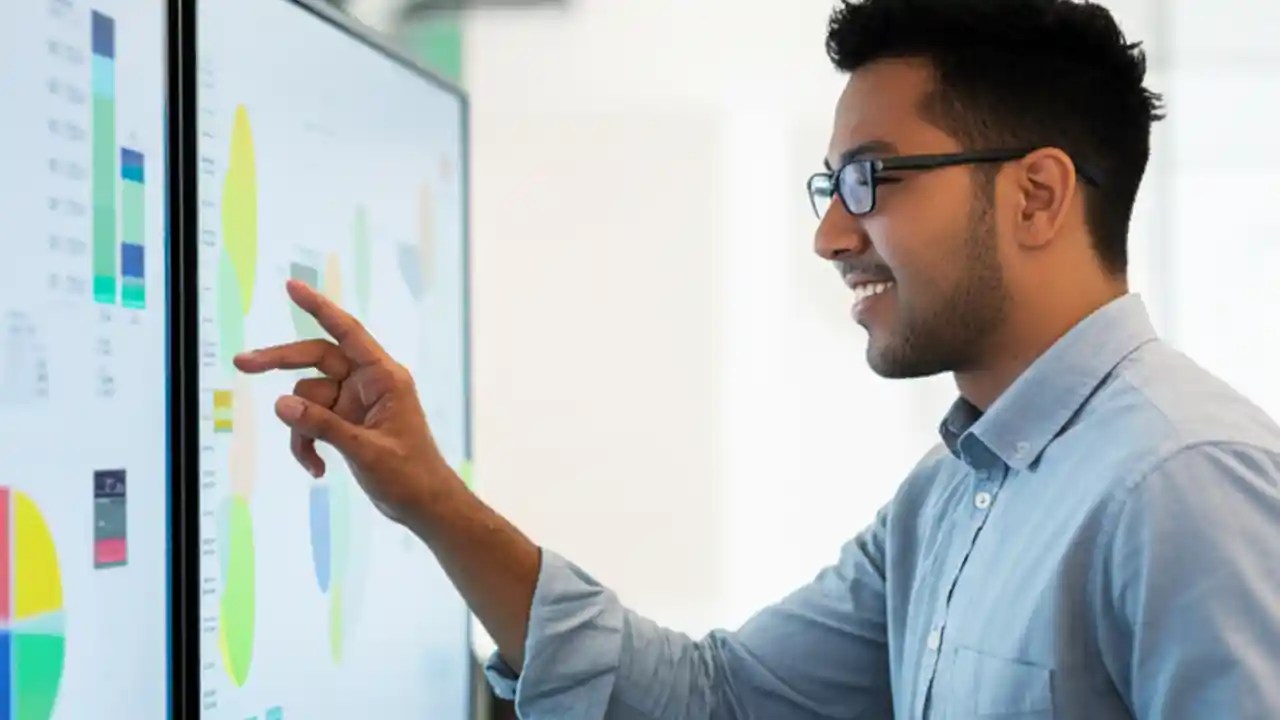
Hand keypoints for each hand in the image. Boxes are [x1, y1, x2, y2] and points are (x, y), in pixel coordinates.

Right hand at [234, 279, 458, 523]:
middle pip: (315, 360)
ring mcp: (356, 402)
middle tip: (242, 364)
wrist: (424, 505)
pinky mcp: (347, 423)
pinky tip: (317, 469)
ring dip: (301, 431)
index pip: (347, 332)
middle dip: (280, 363)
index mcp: (384, 377)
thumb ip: (323, 426)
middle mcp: (368, 383)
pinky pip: (312, 421)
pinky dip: (307, 443)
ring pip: (307, 399)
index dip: (319, 307)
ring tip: (313, 462)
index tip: (292, 286)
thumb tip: (280, 403)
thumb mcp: (365, 450)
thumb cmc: (410, 475)